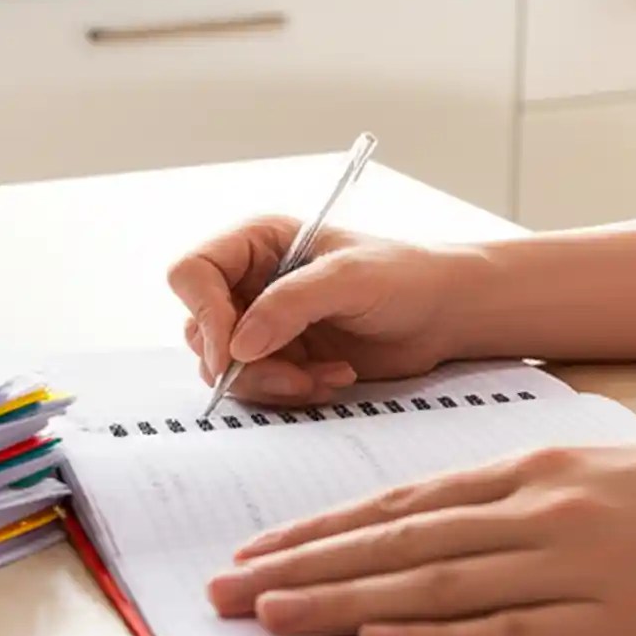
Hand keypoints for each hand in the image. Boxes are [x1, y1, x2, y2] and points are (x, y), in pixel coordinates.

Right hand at [166, 215, 472, 405]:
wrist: (442, 315)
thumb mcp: (349, 279)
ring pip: (224, 366)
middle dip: (244, 363)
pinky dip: (290, 392)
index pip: (192, 273)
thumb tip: (237, 346)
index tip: (233, 351)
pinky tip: (333, 379)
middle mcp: (248, 281)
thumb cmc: (404, 277)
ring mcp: (260, 323)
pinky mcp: (279, 358)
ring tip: (324, 377)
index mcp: (256, 243)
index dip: (204, 313)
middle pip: (200, 329)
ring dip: (271, 382)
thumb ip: (290, 305)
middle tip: (293, 375)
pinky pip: (256, 387)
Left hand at [205, 432, 635, 635]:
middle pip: (393, 540)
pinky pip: (505, 635)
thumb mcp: (593, 472)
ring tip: (268, 614)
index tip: (261, 546)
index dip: (321, 527)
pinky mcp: (611, 625)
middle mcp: (533, 509)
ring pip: (429, 585)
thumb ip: (509, 498)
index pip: (397, 500)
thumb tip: (428, 527)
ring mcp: (569, 565)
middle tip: (227, 586)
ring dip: (338, 601)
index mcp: (528, 467)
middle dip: (302, 565)